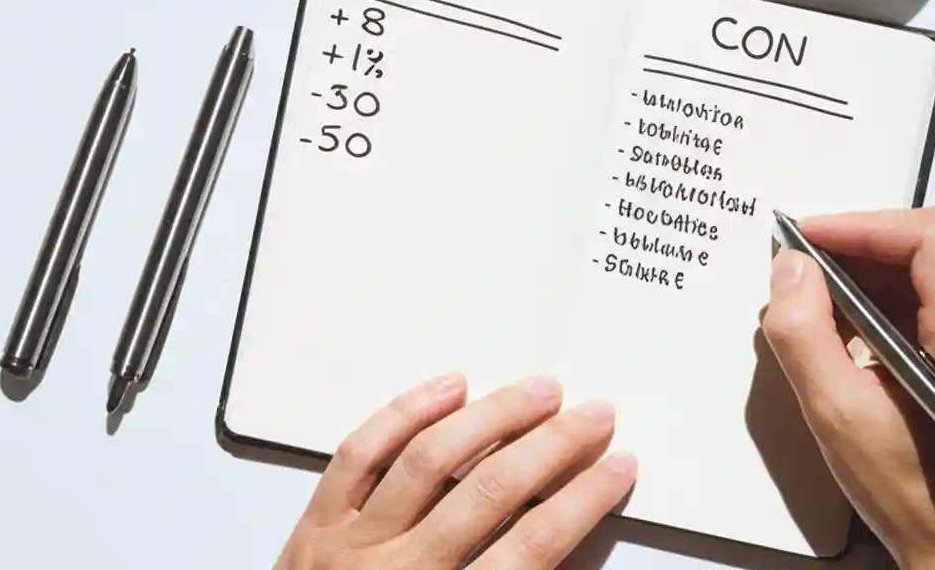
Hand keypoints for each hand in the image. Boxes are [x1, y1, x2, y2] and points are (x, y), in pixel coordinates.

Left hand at [275, 374, 635, 568]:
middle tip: (595, 414)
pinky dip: (405, 411)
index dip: (582, 502)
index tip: (619, 466)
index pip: (531, 550)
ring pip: (429, 458)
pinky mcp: (315, 521)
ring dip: (492, 417)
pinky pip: (359, 451)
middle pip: (491, 492)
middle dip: (553, 446)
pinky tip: (450, 386)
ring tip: (539, 390)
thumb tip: (556, 536)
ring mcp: (351, 543)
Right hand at [762, 207, 934, 568]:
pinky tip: (860, 331)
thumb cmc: (909, 496)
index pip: (931, 237)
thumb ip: (803, 333)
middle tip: (806, 273)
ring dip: (879, 272)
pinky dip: (899, 298)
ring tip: (826, 306)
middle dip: (864, 247)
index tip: (806, 240)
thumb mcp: (835, 415)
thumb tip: (791, 269)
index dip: (861, 226)